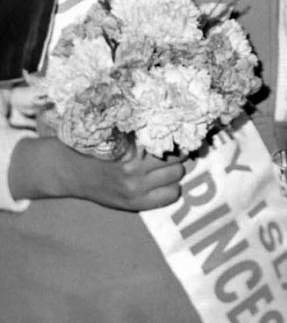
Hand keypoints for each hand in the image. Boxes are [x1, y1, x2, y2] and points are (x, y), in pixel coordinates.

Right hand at [9, 136, 186, 211]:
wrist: (72, 171)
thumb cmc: (96, 145)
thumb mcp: (117, 133)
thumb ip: (141, 129)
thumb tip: (170, 118)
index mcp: (130, 148)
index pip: (168, 141)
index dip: (176, 135)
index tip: (178, 131)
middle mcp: (134, 171)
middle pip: (178, 159)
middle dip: (177, 153)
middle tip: (172, 149)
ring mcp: (135, 189)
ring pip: (177, 176)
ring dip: (175, 170)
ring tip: (166, 165)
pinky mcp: (135, 204)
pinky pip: (171, 195)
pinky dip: (171, 188)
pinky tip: (163, 182)